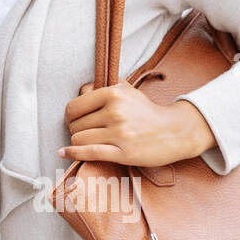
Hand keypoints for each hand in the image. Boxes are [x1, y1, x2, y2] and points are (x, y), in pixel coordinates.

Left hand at [59, 79, 214, 166]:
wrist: (176, 130)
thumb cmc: (146, 111)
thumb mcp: (127, 90)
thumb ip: (102, 86)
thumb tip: (80, 91)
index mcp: (113, 93)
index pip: (74, 106)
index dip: (70, 115)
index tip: (74, 119)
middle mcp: (115, 112)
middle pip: (75, 124)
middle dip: (76, 129)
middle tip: (86, 131)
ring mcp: (119, 133)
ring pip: (79, 138)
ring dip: (78, 142)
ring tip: (87, 141)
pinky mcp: (124, 152)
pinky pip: (89, 153)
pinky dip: (73, 153)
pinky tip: (63, 153)